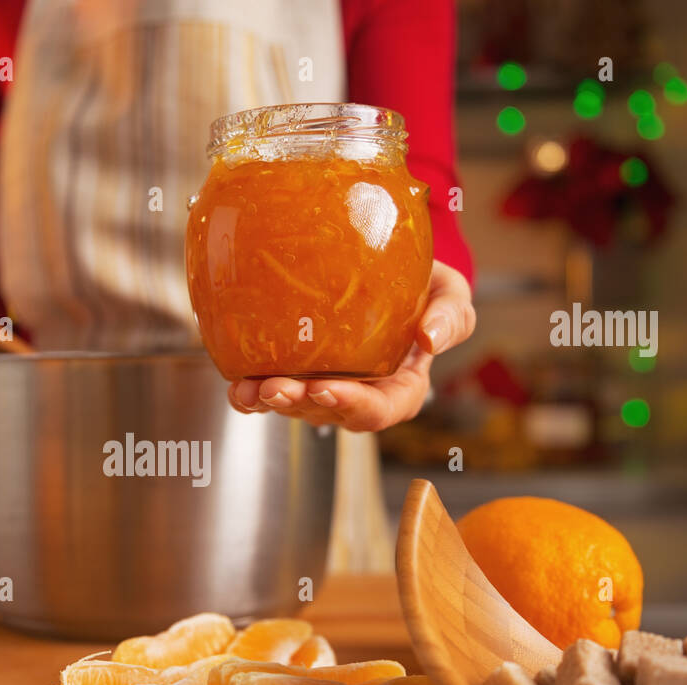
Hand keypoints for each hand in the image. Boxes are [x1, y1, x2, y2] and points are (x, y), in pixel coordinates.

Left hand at [227, 260, 475, 431]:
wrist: (388, 269)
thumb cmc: (425, 288)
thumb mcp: (450, 294)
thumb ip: (451, 316)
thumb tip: (431, 339)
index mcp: (398, 388)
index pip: (379, 411)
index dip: (353, 405)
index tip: (329, 389)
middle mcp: (357, 395)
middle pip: (327, 413)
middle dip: (299, 405)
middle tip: (277, 388)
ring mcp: (322, 388)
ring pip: (294, 406)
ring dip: (269, 401)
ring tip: (248, 389)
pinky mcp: (294, 373)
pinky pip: (268, 391)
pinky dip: (249, 391)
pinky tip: (236, 383)